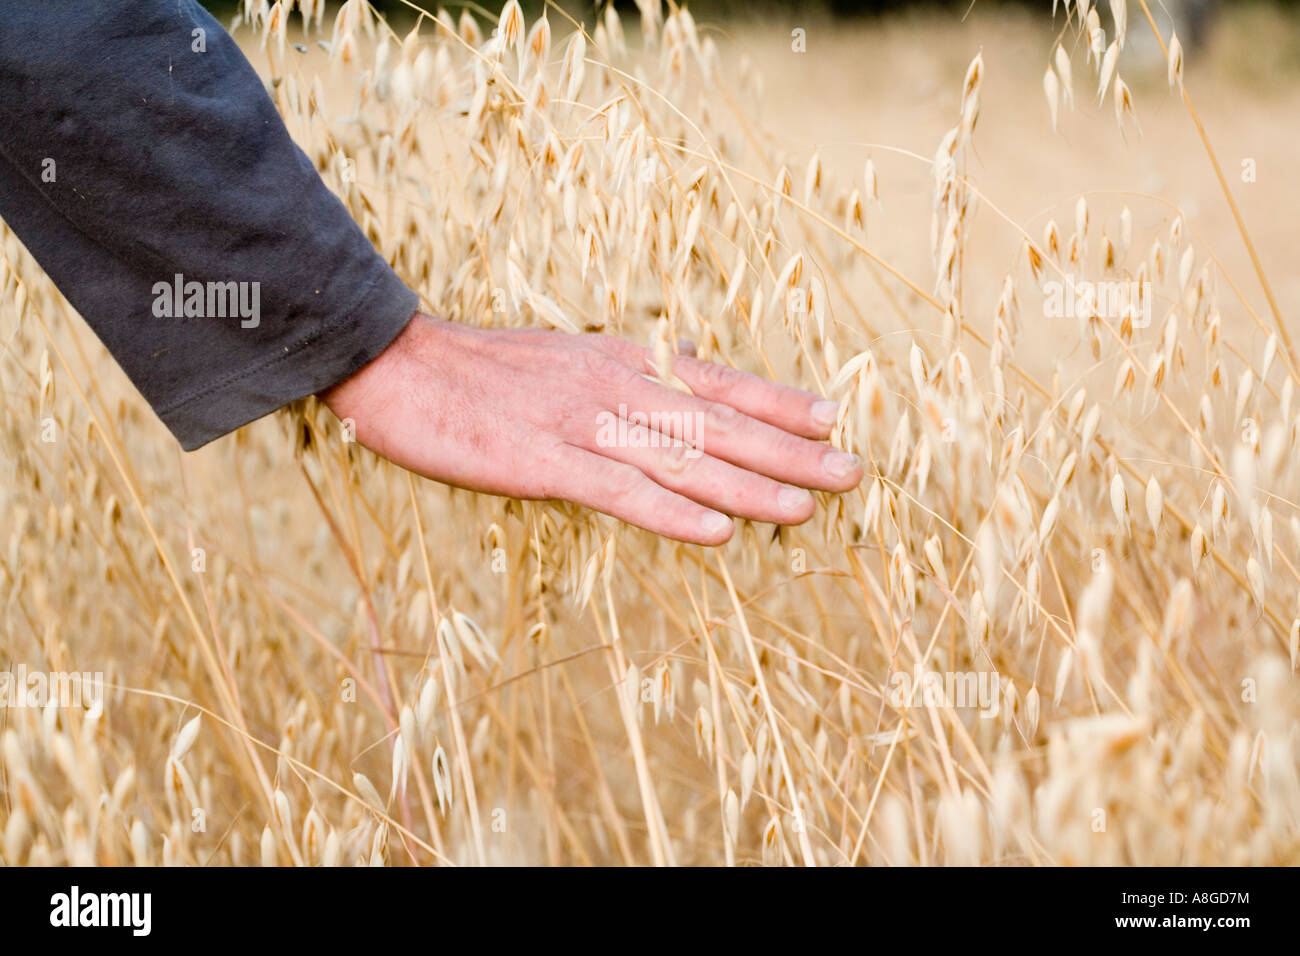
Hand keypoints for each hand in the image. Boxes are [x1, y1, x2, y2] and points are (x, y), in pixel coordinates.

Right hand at [320, 313, 862, 544]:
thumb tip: (667, 396)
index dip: (778, 402)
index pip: (716, 382)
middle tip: (852, 472)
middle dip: (791, 450)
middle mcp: (617, 387)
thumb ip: (616, 381)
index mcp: (622, 362)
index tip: (833, 418)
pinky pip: (621, 492)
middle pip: (719, 423)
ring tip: (809, 509)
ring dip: (752, 485)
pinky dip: (672, 512)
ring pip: (684, 458)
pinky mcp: (545, 463)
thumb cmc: (480, 370)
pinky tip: (717, 533)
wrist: (399, 363)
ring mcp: (584, 425)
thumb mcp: (563, 362)